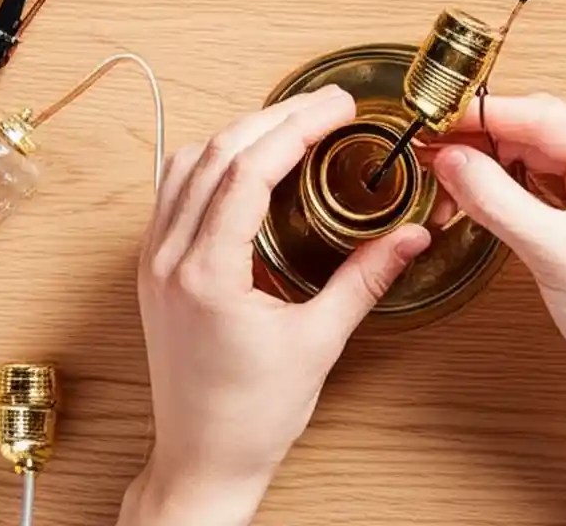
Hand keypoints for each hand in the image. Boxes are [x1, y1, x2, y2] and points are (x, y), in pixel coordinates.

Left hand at [120, 85, 430, 525]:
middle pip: (214, 155)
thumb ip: (364, 279)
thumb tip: (410, 237)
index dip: (295, 127)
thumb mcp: (319, 342)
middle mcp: (169, 260)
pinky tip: (244, 163)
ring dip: (238, 134)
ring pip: (186, 167)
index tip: (335, 106)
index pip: (246, 171)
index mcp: (205, 274)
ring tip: (289, 123)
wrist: (203, 460)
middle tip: (324, 104)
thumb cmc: (251, 415)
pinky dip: (212, 164)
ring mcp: (154, 263)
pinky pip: (174, 194)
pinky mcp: (155, 272)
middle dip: (272, 118)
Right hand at [427, 93, 565, 383]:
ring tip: (451, 175)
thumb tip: (450, 157)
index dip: (481, 116)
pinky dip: (515, 180)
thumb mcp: (550, 251)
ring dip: (496, 161)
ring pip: (542, 149)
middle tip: (432, 150)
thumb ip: (494, 197)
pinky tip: (484, 188)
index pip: (544, 117)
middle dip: (484, 141)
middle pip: (541, 128)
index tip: (434, 117)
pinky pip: (552, 171)